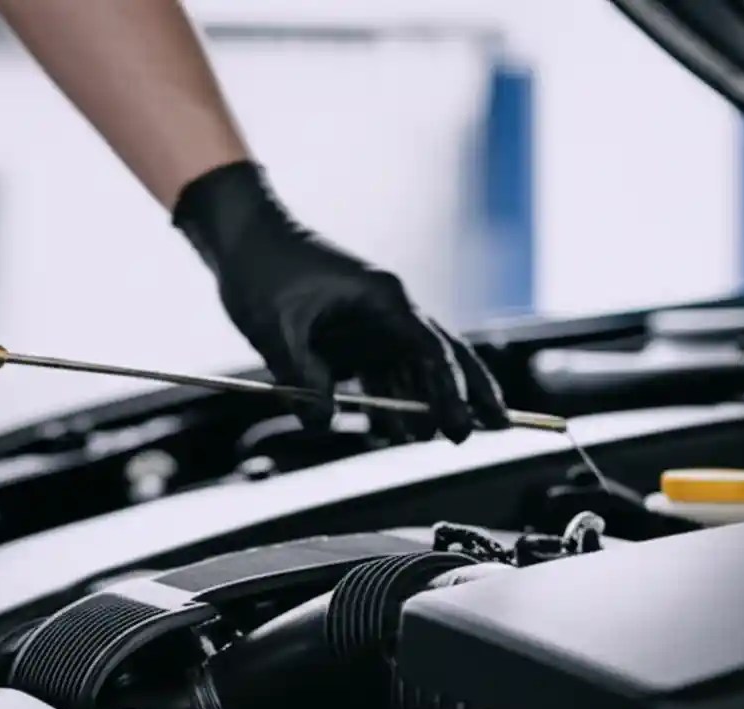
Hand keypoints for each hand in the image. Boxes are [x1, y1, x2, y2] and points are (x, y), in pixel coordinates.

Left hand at [173, 161, 507, 442]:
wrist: (242, 235)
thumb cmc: (260, 269)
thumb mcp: (274, 327)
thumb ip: (300, 375)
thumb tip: (323, 421)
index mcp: (383, 298)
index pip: (432, 350)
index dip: (451, 391)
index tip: (462, 427)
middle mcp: (388, 308)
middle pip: (443, 354)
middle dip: (470, 391)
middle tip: (501, 428)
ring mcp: (371, 320)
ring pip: (414, 365)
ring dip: (427, 401)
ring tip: (443, 438)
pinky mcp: (351, 331)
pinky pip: (381, 368)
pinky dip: (391, 395)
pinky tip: (395, 428)